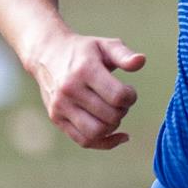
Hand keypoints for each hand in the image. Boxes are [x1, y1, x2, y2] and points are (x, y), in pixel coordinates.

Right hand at [31, 33, 147, 149]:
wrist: (47, 54)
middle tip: (121, 101)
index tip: (128, 90)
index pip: (117, 96)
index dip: (130, 96)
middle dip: (123, 111)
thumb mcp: (104, 45)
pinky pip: (84, 141)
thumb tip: (141, 61)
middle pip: (109, 116)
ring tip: (113, 113)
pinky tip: (118, 134)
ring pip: (96, 132)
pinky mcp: (56, 119)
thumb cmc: (83, 51)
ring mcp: (61, 106)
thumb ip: (124, 54)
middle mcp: (70, 90)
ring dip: (113, 127)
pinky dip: (105, 142)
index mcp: (85, 70)